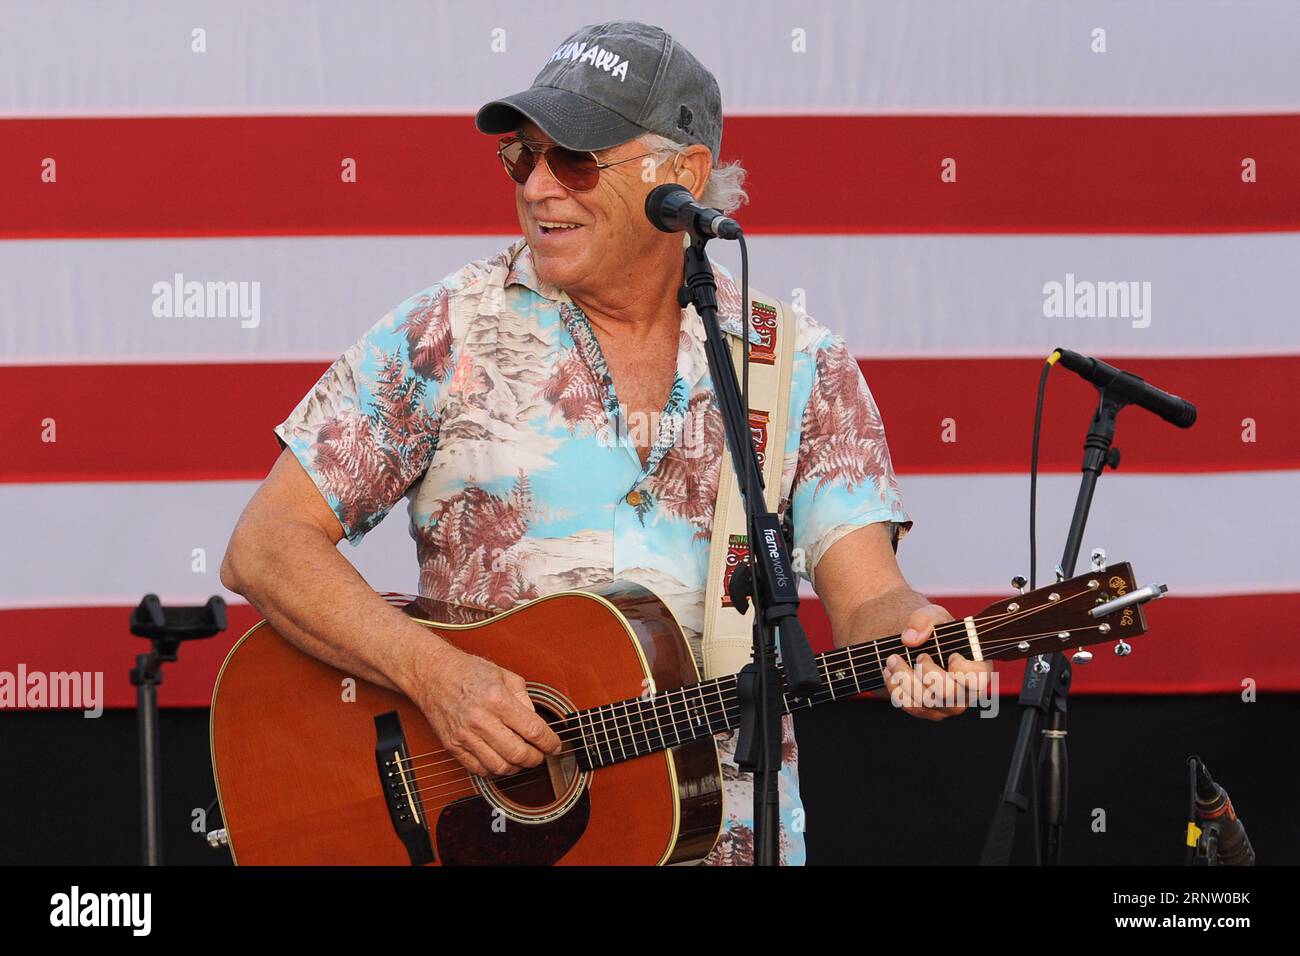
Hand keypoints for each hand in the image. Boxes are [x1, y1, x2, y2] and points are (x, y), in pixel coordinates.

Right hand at [412, 644, 561, 776]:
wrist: (432, 675)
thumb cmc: (468, 672)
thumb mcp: (504, 675)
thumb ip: (524, 698)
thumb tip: (536, 722)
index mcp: (496, 699)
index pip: (532, 729)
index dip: (549, 742)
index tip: (555, 745)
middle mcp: (480, 719)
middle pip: (518, 753)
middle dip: (536, 758)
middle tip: (540, 754)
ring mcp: (465, 735)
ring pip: (500, 766)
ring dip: (516, 767)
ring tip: (521, 758)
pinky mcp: (453, 746)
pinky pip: (479, 770)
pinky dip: (495, 770)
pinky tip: (501, 759)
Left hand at [881, 604, 993, 720]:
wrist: (917, 644)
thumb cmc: (934, 631)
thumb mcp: (932, 615)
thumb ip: (924, 619)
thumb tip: (910, 639)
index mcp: (978, 671)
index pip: (978, 680)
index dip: (962, 669)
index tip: (951, 655)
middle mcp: (965, 693)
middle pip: (948, 694)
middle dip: (926, 672)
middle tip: (918, 656)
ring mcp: (945, 706)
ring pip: (925, 702)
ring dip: (904, 679)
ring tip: (892, 659)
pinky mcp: (926, 710)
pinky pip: (910, 706)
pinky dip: (895, 687)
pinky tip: (889, 671)